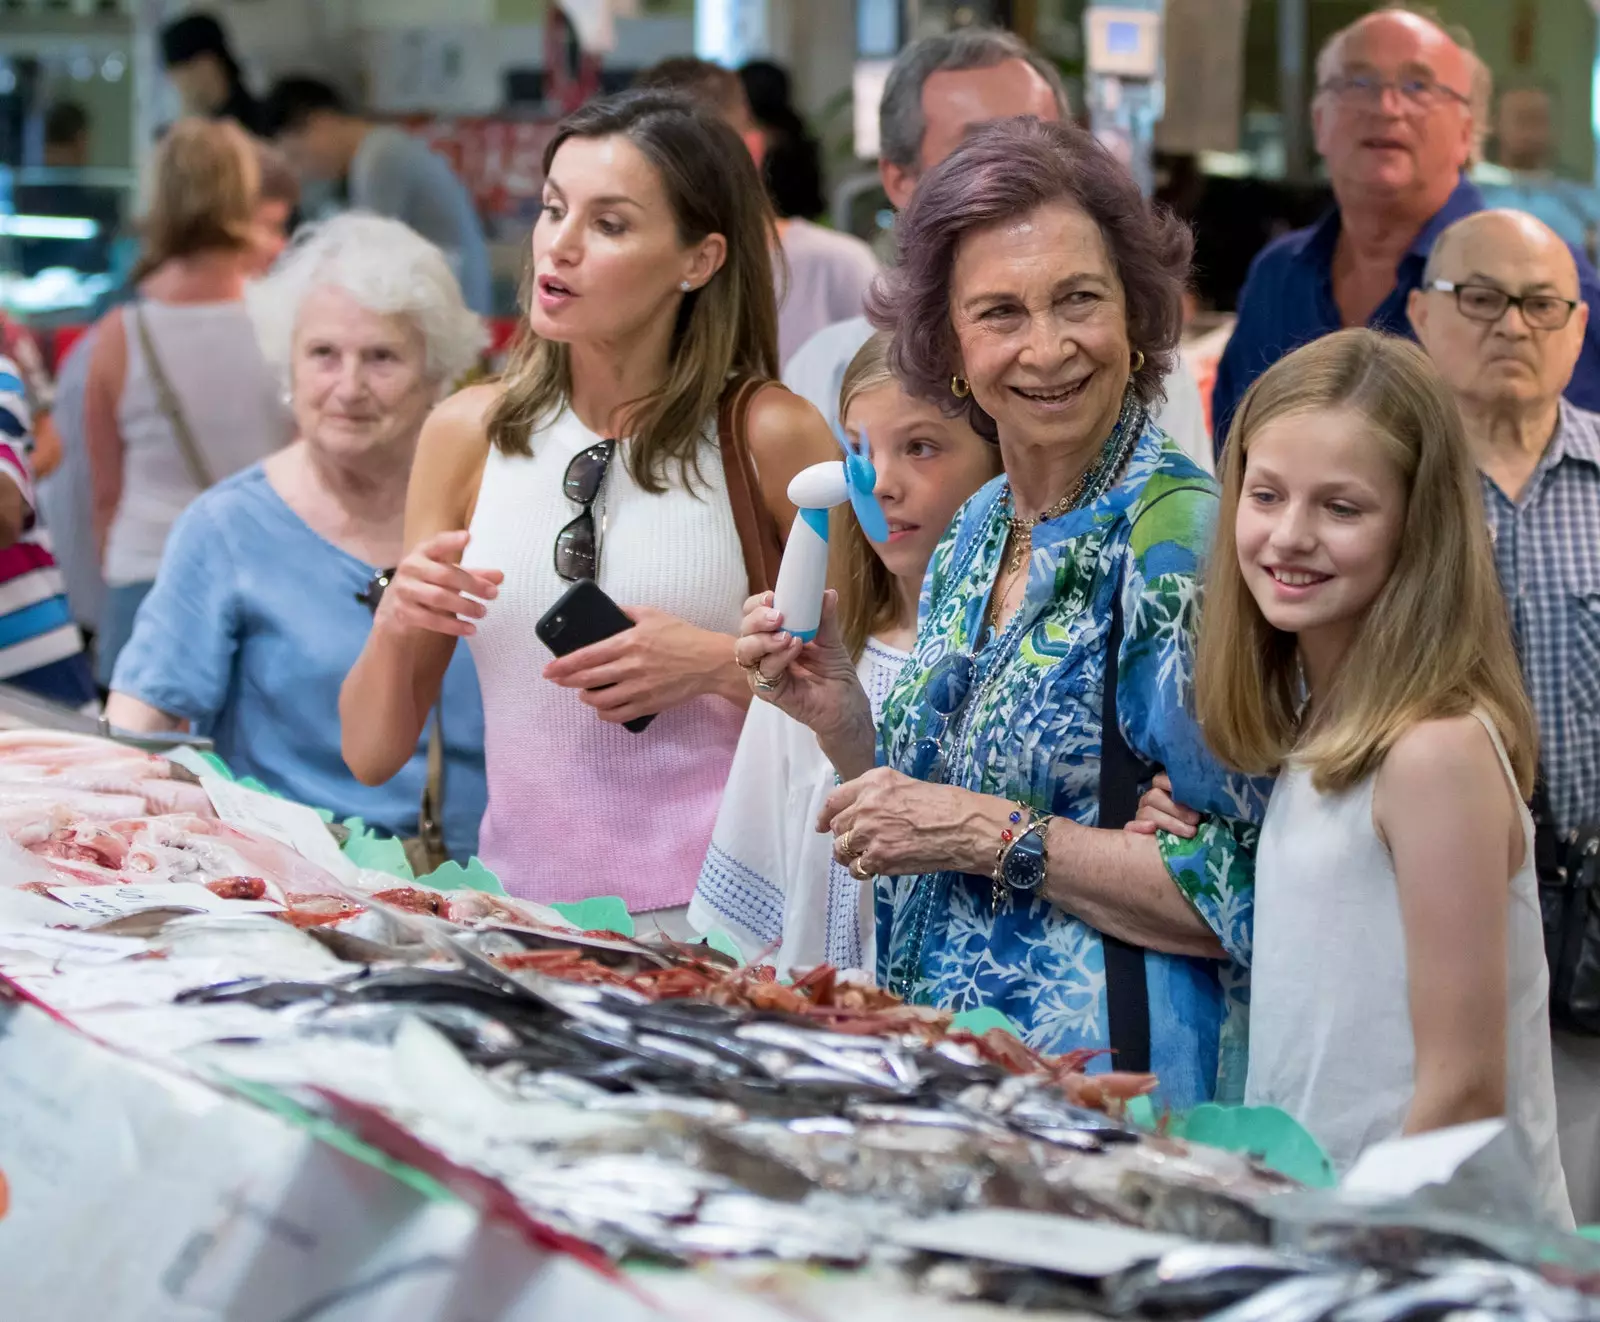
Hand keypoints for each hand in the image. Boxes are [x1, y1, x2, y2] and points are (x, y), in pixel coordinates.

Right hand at [374, 530, 501, 639]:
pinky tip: (471, 629)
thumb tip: (500, 577)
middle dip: (472, 584)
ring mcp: (405, 590)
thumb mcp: (450, 573)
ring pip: (438, 598)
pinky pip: (431, 620)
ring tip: (483, 612)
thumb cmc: (430, 581)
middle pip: (445, 574)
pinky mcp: (403, 612)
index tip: (468, 537)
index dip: (451, 541)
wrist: (397, 603)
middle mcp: (410, 568)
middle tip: (493, 594)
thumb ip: (474, 574)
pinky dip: (453, 626)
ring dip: (464, 606)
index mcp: (422, 552)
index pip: (436, 543)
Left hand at [543, 605, 731, 723]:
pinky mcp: (648, 704)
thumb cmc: (683, 636)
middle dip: (567, 681)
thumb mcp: (653, 615)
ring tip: (583, 693)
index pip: (587, 655)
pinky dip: (605, 713)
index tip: (549, 669)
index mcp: (629, 643)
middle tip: (557, 680)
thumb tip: (609, 611)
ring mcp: (639, 688)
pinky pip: (618, 714)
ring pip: (600, 700)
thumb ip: (627, 612)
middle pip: (588, 679)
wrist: (709, 661)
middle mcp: (630, 667)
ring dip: (586, 697)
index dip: (564, 664)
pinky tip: (602, 708)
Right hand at [735, 589, 871, 746]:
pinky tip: (793, 648)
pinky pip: (764, 672)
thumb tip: (827, 593)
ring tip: (788, 636)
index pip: (753, 615)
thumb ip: (825, 618)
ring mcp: (763, 672)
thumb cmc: (835, 674)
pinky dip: (777, 658)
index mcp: (773, 636)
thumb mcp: (830, 641)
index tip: (772, 597)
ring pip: (745, 651)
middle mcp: (763, 653)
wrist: (846, 707)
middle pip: (744, 630)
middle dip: (757, 619)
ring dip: (763, 639)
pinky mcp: (768, 691)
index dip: (757, 604)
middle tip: (779, 617)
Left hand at [819, 767, 1012, 878]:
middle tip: (854, 843)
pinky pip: (857, 868)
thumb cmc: (943, 803)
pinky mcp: (879, 858)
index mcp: (872, 783)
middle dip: (842, 836)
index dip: (825, 815)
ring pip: (841, 849)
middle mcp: (865, 805)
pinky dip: (862, 870)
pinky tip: (874, 867)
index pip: (835, 799)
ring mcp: (869, 833)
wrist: (963, 826)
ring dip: (848, 855)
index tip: (822, 825)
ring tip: (863, 857)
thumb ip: (878, 795)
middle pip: (837, 826)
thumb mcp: (905, 784)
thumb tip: (861, 811)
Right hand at [1123, 773, 1199, 837]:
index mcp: (1164, 791)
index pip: (1160, 780)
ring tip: (1190, 832)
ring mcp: (1141, 815)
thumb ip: (1197, 801)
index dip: (1172, 783)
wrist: (1186, 852)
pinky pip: (1131, 827)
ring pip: (1146, 812)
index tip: (1191, 790)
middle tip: (1195, 819)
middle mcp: (1150, 800)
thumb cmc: (1196, 825)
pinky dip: (1139, 827)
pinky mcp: (1134, 831)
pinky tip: (1152, 829)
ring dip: (1169, 822)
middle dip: (1176, 809)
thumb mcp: (1199, 810)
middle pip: (1154, 796)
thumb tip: (1205, 794)